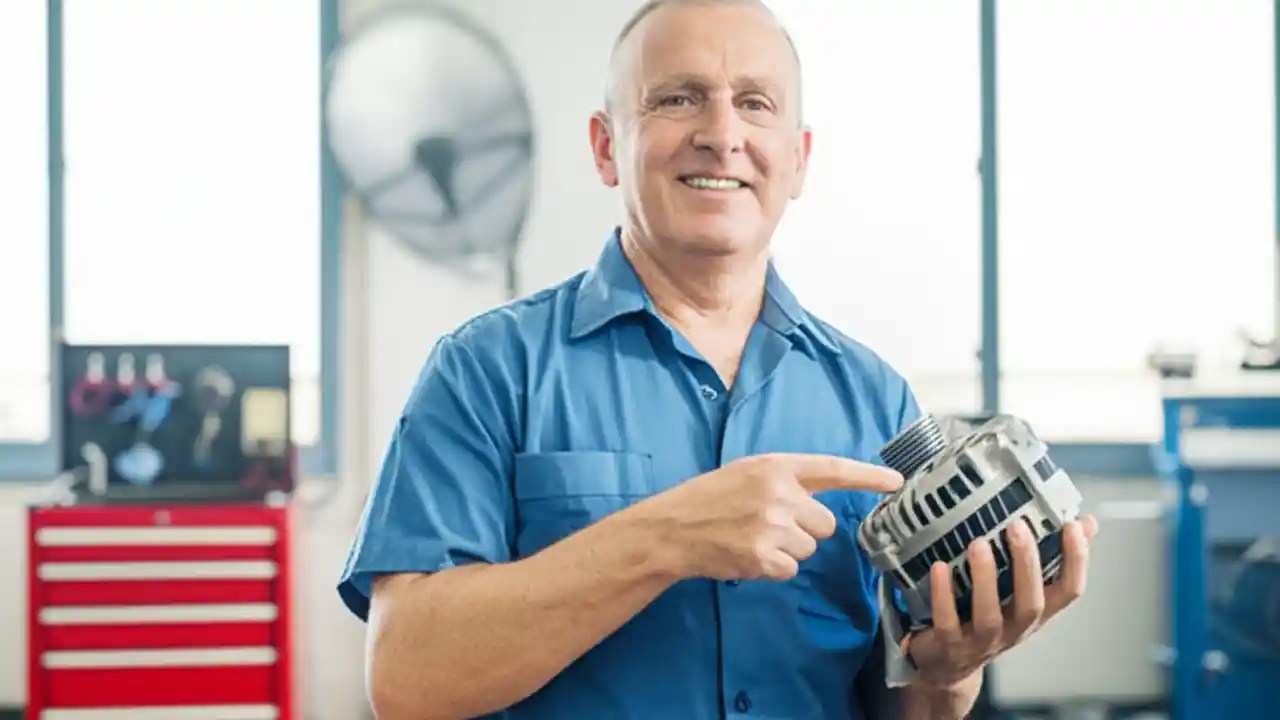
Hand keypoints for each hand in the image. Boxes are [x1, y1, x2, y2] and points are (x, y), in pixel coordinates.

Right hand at [632, 454, 902, 581]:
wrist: (671, 528)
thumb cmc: (708, 500)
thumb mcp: (747, 473)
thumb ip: (785, 481)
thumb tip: (820, 504)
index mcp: (775, 466)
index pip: (833, 469)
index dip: (868, 476)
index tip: (896, 482)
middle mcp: (778, 493)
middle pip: (825, 524)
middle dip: (805, 530)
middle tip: (769, 525)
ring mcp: (771, 525)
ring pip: (809, 549)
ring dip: (787, 550)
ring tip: (752, 538)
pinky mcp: (763, 556)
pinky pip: (791, 569)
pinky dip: (773, 568)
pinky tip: (748, 555)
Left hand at [903, 515, 1098, 687]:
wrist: (948, 668)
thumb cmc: (987, 619)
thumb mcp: (1020, 593)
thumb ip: (1049, 559)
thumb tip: (1086, 522)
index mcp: (1036, 613)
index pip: (1069, 591)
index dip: (1076, 561)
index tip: (1072, 525)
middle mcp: (1015, 630)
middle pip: (1031, 603)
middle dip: (1027, 564)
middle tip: (1017, 526)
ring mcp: (982, 642)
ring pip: (989, 616)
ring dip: (985, 579)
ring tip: (978, 544)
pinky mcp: (949, 646)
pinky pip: (947, 623)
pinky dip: (943, 596)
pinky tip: (939, 567)